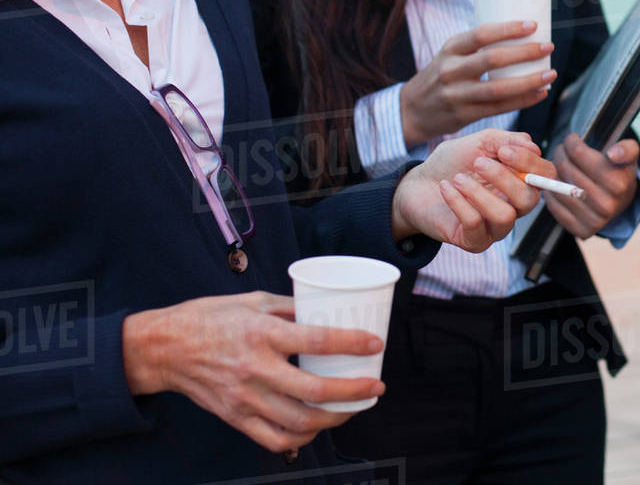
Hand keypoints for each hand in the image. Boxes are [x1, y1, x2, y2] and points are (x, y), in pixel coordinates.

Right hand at [122, 292, 383, 453]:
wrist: (164, 348)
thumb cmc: (210, 318)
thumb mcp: (253, 300)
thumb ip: (290, 307)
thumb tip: (326, 311)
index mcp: (262, 333)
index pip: (318, 341)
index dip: (353, 344)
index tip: (375, 345)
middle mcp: (255, 368)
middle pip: (316, 391)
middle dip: (354, 393)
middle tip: (375, 388)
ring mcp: (245, 398)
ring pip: (300, 421)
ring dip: (335, 419)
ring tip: (354, 409)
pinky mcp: (235, 418)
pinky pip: (275, 439)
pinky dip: (303, 439)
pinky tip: (317, 427)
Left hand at [392, 129, 556, 251]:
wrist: (416, 185)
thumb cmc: (451, 164)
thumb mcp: (479, 143)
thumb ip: (507, 140)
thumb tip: (533, 146)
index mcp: (519, 181)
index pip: (545, 177)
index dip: (531, 164)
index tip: (504, 151)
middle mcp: (513, 206)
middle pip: (529, 200)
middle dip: (504, 178)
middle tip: (478, 163)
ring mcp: (494, 227)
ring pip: (505, 217)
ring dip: (479, 193)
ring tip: (458, 178)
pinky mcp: (474, 241)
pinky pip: (475, 225)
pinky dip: (459, 202)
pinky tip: (446, 188)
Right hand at [400, 22, 555, 146]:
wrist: (412, 111)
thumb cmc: (440, 77)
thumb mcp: (449, 55)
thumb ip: (476, 48)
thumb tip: (521, 35)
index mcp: (449, 49)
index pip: (480, 34)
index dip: (508, 29)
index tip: (533, 25)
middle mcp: (451, 71)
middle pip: (493, 60)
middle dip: (525, 53)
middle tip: (548, 47)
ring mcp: (457, 95)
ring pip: (499, 88)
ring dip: (529, 81)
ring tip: (550, 74)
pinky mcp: (464, 116)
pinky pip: (499, 108)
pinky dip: (523, 100)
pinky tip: (540, 94)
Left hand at [544, 133, 639, 239]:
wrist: (621, 203)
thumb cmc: (619, 172)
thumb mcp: (630, 156)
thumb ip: (626, 149)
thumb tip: (612, 154)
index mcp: (618, 183)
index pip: (578, 154)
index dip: (571, 142)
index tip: (572, 139)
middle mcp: (607, 205)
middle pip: (566, 169)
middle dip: (560, 155)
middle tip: (561, 150)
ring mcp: (594, 220)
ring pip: (558, 188)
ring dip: (552, 173)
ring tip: (558, 166)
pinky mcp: (581, 230)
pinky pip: (554, 207)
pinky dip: (550, 192)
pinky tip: (556, 184)